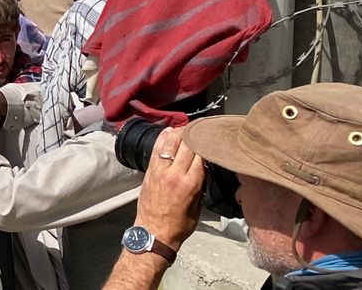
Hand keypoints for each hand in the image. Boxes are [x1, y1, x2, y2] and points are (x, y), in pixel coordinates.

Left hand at [133, 127, 203, 250]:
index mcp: (190, 184)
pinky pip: (156, 149)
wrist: (154, 232)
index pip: (201, 154)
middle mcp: (174, 174)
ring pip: (169, 142)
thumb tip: (204, 167)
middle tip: (202, 128)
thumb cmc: (179, 224)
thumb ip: (201, 184)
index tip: (213, 136)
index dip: (208, 143)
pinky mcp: (149, 171)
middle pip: (186, 144)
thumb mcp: (199, 206)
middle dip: (195, 134)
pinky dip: (163, 138)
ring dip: (178, 132)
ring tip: (186, 128)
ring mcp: (159, 171)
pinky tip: (169, 131)